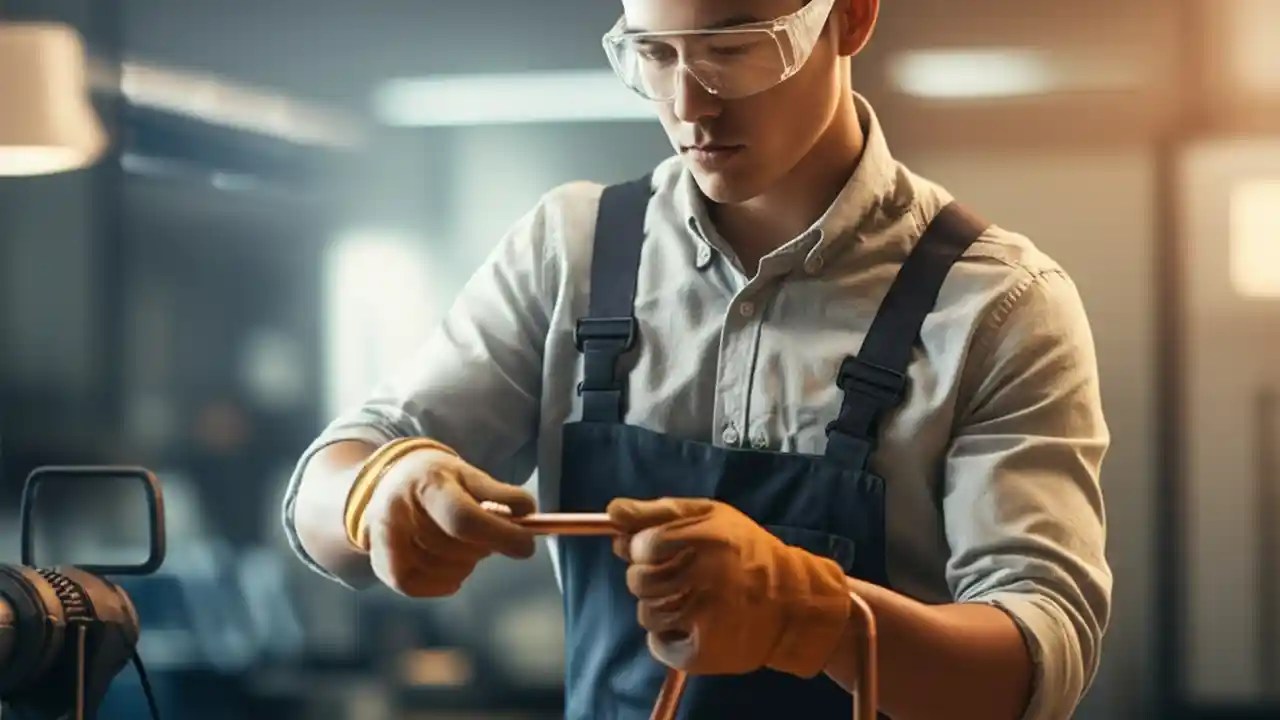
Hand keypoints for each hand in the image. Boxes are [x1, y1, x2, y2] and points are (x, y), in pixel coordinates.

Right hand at [363, 448, 536, 596]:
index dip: (501, 536)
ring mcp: (384, 539)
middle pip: (456, 547)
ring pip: (441, 569)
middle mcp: (399, 511)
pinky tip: (454, 568)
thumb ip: (501, 495)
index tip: (527, 545)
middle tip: (490, 534)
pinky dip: (443, 582)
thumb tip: (532, 516)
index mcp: (428, 483)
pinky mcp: (379, 563)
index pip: (464, 518)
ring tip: (467, 545)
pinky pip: (416, 587)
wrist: (388, 480)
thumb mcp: (470, 474)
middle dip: (486, 546)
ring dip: (467, 563)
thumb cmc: (440, 480)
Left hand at [607, 498, 851, 677]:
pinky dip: (669, 638)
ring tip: (692, 601)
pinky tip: (695, 625)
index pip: (643, 546)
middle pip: (638, 580)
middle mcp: (704, 577)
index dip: (644, 549)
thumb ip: (658, 511)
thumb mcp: (710, 516)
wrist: (794, 605)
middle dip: (650, 577)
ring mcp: (702, 618)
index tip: (659, 551)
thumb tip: (613, 511)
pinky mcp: (701, 653)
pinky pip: (657, 644)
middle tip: (679, 577)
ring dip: (660, 607)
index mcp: (706, 538)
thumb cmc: (748, 552)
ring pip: (645, 613)